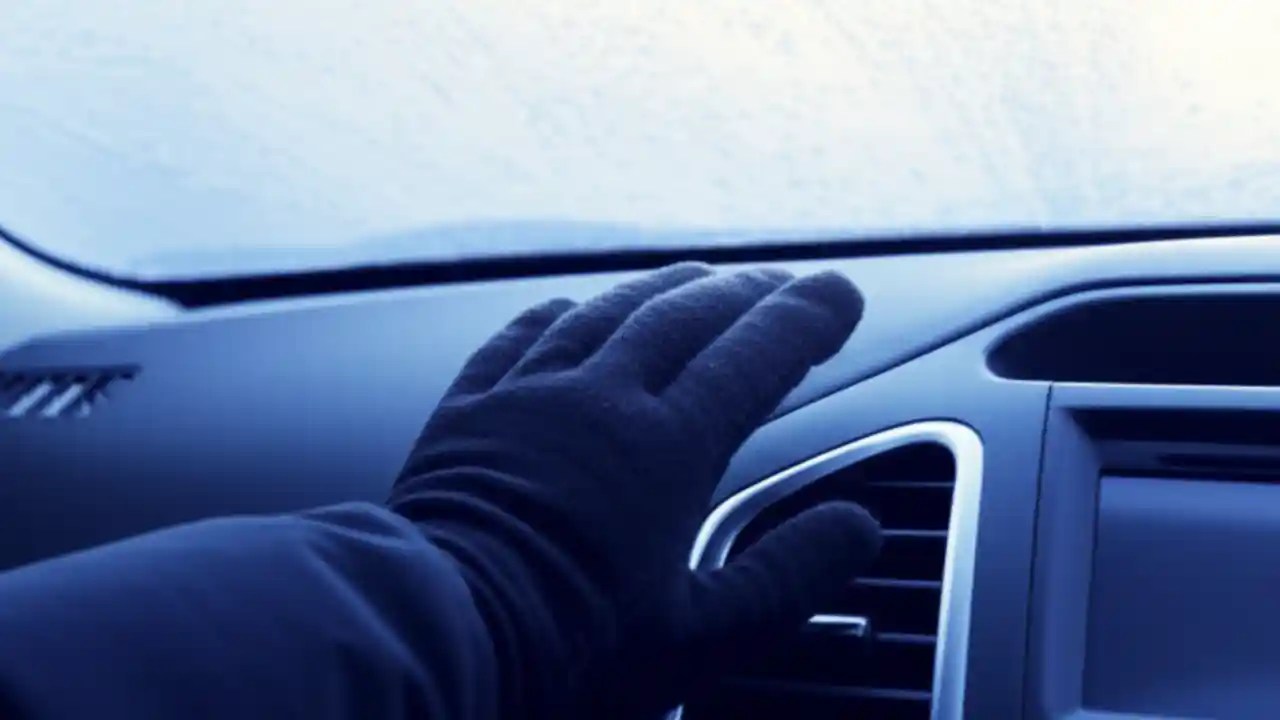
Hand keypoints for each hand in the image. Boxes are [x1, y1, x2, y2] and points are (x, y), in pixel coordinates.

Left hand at [390, 263, 881, 717]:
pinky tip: (569, 308)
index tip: (839, 295)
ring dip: (662, 290)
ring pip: (607, 312)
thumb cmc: (565, 647)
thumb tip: (857, 527)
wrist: (433, 635)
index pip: (753, 357)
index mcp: (665, 449)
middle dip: (745, 294)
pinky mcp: (467, 412)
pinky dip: (558, 313)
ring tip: (698, 279)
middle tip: (782, 285)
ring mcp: (528, 397)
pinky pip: (518, 335)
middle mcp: (600, 401)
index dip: (804, 319)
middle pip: (686, 318)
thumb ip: (787, 576)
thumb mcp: (700, 637)